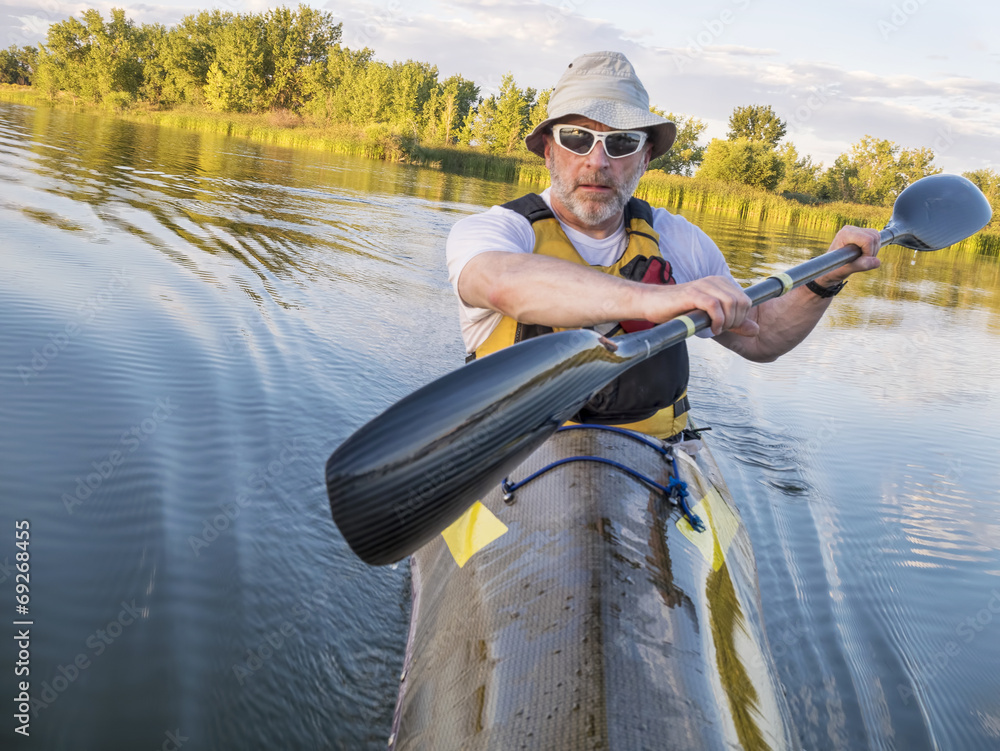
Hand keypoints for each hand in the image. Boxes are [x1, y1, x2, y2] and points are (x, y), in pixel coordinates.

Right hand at [642, 275, 758, 336]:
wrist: (652, 303)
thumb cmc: (679, 310)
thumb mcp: (711, 318)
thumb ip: (734, 323)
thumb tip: (756, 330)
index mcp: (721, 283)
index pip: (746, 301)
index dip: (740, 318)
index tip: (726, 327)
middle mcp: (715, 281)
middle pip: (742, 303)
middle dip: (735, 321)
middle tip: (720, 329)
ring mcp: (704, 286)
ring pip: (731, 303)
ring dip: (726, 322)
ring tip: (715, 329)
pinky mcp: (693, 294)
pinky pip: (715, 306)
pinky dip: (717, 321)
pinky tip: (710, 328)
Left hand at [817, 225, 881, 284]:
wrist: (830, 268)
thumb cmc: (835, 269)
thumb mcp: (847, 270)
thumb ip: (861, 265)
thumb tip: (877, 262)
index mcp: (845, 234)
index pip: (868, 240)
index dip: (869, 253)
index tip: (860, 262)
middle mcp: (850, 229)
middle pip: (874, 237)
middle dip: (872, 251)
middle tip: (862, 261)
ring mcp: (855, 230)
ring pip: (876, 236)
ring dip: (874, 250)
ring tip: (862, 258)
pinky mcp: (860, 233)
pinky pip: (875, 237)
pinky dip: (874, 248)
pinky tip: (864, 254)